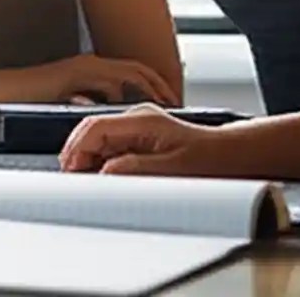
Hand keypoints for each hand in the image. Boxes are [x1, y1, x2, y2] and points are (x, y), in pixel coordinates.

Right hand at [23, 55, 178, 106]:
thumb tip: (102, 114)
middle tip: (178, 103)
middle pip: (138, 69)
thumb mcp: (64, 105)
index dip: (154, 86)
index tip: (170, 102)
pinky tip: (136, 107)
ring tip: (165, 105)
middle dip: (160, 85)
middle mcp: (91, 64)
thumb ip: (85, 106)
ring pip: (129, 73)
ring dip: (149, 88)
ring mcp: (84, 67)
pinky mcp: (75, 74)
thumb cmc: (27, 102)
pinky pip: (109, 82)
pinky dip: (126, 93)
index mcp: (91, 70)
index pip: (133, 73)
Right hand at [59, 103, 222, 174]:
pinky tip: (104, 176)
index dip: (77, 150)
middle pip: (91, 131)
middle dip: (78, 155)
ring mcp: (136, 126)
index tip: (72, 172)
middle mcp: (136, 118)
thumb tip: (105, 171)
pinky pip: (109, 145)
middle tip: (75, 180)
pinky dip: (100, 160)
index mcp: (142, 120)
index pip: (95, 128)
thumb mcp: (172, 169)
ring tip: (88, 181)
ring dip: (88, 159)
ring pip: (97, 139)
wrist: (227, 155)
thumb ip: (136, 168)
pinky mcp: (138, 136)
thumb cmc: (207, 159)